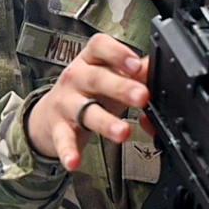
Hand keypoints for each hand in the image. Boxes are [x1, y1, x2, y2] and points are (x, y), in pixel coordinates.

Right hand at [26, 33, 148, 170]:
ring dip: (105, 122)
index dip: (118, 53)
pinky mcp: (57, 128)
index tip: (136, 65)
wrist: (47, 115)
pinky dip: (69, 151)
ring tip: (123, 132)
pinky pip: (63, 139)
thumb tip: (160, 69)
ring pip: (85, 110)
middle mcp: (76, 77)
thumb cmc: (89, 91)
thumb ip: (136, 73)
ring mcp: (65, 103)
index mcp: (91, 60)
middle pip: (97, 79)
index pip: (100, 47)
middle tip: (142, 97)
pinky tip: (75, 162)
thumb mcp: (111, 77)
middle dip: (121, 87)